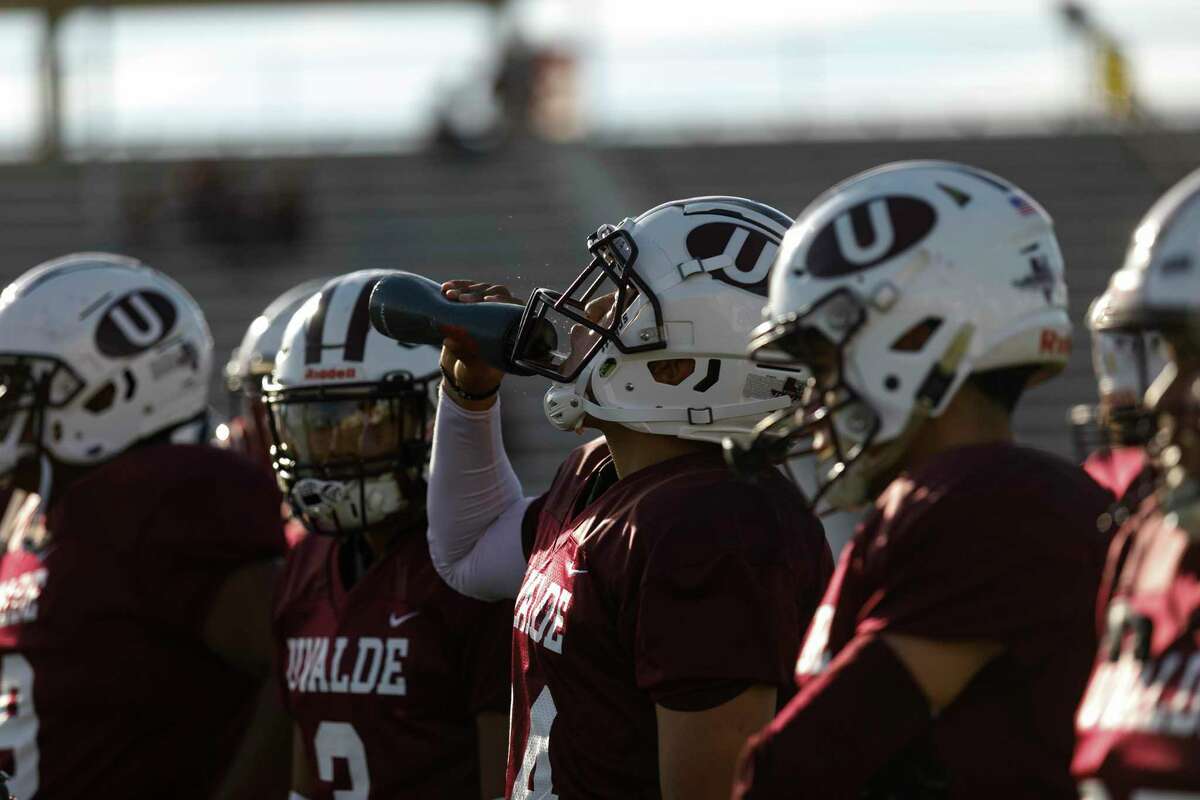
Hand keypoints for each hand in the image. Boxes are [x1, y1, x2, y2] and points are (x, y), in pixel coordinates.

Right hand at [440, 280, 523, 409]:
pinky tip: (446, 287)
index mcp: (517, 327)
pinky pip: (469, 289)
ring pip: (482, 289)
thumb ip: (464, 352)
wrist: (470, 367)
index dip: (503, 301)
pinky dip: (457, 287)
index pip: (515, 307)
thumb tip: (449, 340)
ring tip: (448, 293)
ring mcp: (493, 303)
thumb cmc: (480, 369)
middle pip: (497, 294)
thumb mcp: (473, 364)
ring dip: (464, 289)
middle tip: (460, 299)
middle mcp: (508, 312)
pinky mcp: (477, 300)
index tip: (488, 300)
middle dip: (477, 294)